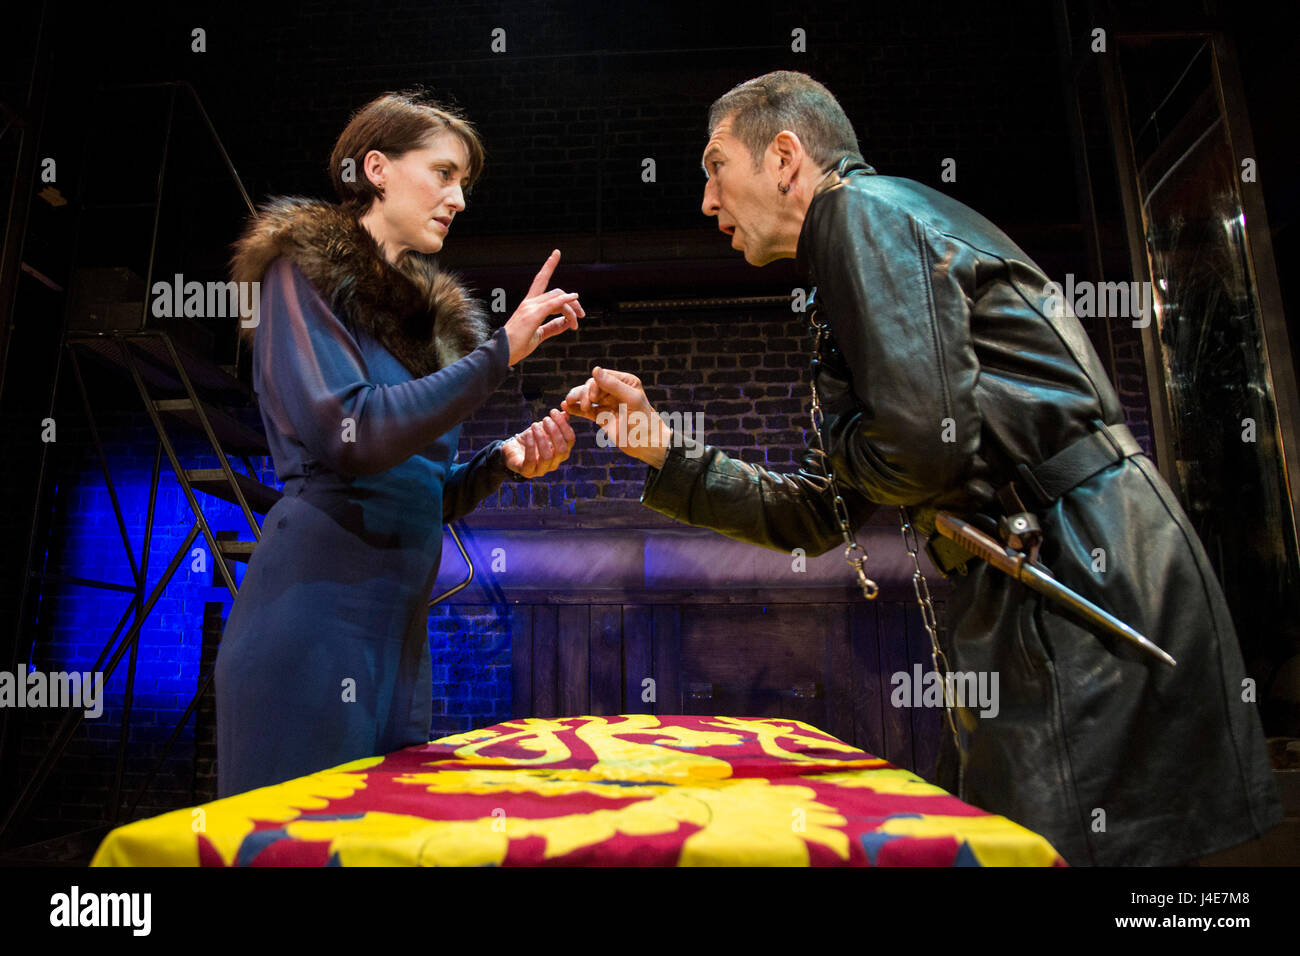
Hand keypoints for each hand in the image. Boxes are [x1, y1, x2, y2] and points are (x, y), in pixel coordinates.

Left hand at [502, 408, 575, 477]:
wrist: (512, 450)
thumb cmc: (530, 439)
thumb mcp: (543, 429)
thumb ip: (555, 422)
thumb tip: (565, 412)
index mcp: (561, 452)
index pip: (570, 440)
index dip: (563, 425)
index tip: (554, 412)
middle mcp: (555, 463)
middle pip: (562, 449)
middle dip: (554, 432)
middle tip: (545, 419)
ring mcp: (542, 470)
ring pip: (547, 456)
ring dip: (541, 438)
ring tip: (534, 425)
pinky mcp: (527, 471)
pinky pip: (531, 460)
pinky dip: (531, 445)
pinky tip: (529, 434)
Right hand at [503, 250, 584, 365]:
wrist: (502, 353)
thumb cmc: (517, 346)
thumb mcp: (538, 335)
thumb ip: (552, 327)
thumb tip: (566, 322)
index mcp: (528, 305)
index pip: (540, 280)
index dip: (548, 266)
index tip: (556, 253)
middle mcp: (529, 302)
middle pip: (556, 293)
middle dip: (572, 303)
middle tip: (581, 316)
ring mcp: (530, 307)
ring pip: (558, 299)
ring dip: (572, 309)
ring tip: (576, 324)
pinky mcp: (533, 314)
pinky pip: (553, 303)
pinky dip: (566, 300)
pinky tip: (574, 298)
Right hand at [561, 366, 671, 467]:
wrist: (646, 445)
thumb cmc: (644, 421)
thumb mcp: (631, 400)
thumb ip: (613, 385)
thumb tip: (595, 370)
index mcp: (624, 382)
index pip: (602, 377)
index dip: (594, 386)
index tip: (593, 399)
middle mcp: (614, 390)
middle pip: (591, 386)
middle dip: (584, 394)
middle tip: (584, 407)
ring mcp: (606, 403)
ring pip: (586, 397)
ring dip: (576, 399)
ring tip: (568, 404)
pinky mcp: (601, 416)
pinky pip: (585, 410)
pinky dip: (575, 409)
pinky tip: (566, 408)